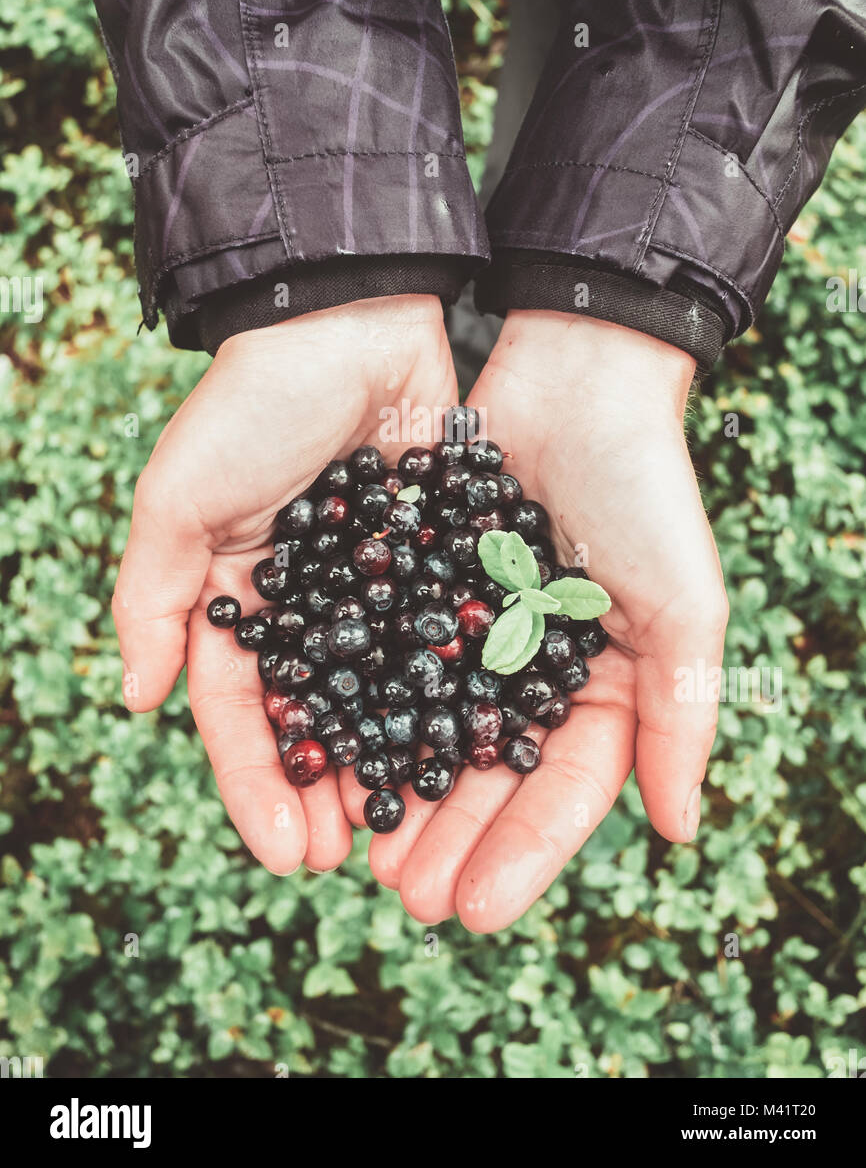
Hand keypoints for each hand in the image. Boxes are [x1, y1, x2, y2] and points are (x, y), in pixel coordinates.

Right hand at [112, 295, 456, 875]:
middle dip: (329, 791)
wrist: (350, 318)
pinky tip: (476, 750)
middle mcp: (313, 605)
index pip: (243, 709)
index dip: (258, 783)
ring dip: (397, 762)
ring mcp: (381, 588)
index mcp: (244, 597)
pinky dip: (457, 696)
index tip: (286, 852)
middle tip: (350, 860)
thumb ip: (153, 596)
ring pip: (388, 694)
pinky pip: (449, 640)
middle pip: (319, 718)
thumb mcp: (180, 497)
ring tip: (414, 827)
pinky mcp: (443, 560)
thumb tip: (135, 699)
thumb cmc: (252, 404)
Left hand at [364, 312, 727, 931]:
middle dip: (448, 837)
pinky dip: (362, 707)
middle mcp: (534, 671)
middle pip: (488, 774)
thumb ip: (682, 715)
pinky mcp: (421, 590)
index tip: (473, 911)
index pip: (565, 792)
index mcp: (604, 688)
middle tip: (401, 895)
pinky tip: (330, 751)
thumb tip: (680, 833)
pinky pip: (387, 660)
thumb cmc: (644, 491)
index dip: (522, 854)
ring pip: (430, 728)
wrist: (575, 378)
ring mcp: (474, 633)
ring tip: (359, 847)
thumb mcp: (681, 606)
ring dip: (398, 789)